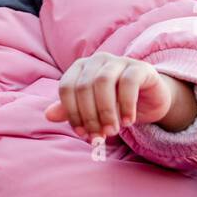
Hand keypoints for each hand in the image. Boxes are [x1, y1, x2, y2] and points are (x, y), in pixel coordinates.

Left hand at [44, 52, 195, 138]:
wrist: (148, 101)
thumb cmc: (114, 105)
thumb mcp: (90, 110)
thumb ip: (70, 111)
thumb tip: (48, 115)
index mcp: (80, 68)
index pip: (66, 88)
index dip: (72, 113)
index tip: (82, 133)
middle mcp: (97, 60)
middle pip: (84, 87)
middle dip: (90, 116)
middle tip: (99, 136)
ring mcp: (119, 61)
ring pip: (103, 82)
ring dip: (106, 111)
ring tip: (112, 130)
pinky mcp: (139, 68)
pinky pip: (128, 83)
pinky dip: (126, 105)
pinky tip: (128, 121)